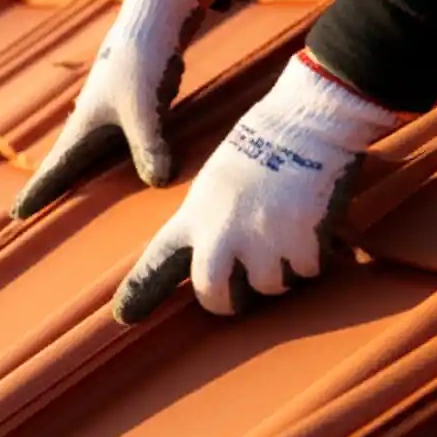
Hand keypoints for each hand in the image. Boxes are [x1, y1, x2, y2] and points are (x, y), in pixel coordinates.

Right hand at [11, 0, 204, 218]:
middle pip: (62, 169)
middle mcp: (88, 129)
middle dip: (47, 191)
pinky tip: (109, 174)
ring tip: (62, 200)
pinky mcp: (125, 116)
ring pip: (84, 160)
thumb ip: (151, 145)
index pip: (53, 171)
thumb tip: (158, 183)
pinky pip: (110, 151)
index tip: (15, 215)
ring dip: (72, 179)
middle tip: (24, 215)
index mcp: (83, 131)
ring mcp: (106, 122)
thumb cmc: (140, 64)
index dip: (35, 194)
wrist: (151, 26)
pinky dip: (103, 168)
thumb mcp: (146, 108)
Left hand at [113, 52, 397, 322]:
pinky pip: (306, 271)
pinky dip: (312, 258)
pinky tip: (312, 230)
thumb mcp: (215, 181)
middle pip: (213, 296)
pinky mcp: (299, 243)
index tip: (123, 316)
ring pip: (269, 288)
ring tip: (286, 240)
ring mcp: (261, 241)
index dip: (139, 292)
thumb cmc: (261, 142)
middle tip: (239, 298)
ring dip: (280, 274)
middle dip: (227, 303)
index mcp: (195, 214)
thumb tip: (209, 254)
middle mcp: (221, 234)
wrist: (304, 120)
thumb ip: (207, 219)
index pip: (157, 261)